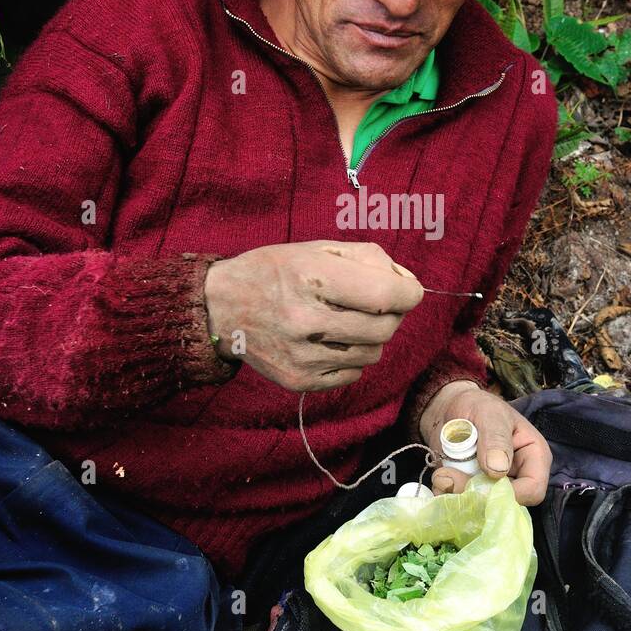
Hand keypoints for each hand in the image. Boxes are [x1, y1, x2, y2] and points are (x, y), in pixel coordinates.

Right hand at [204, 240, 423, 390]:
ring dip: (370, 336)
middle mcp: (307, 320)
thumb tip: (409, 286)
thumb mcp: (317, 249)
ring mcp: (302, 356)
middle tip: (375, 303)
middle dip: (391, 313)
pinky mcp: (299, 380)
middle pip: (385, 327)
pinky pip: (353, 374)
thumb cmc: (275, 271)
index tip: (407, 290)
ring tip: (345, 320)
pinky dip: (351, 358)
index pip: (386, 295)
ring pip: (372, 353)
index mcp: (312, 278)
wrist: (220, 309)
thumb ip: (369, 259)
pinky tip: (329, 341)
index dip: (408, 293)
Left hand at [420, 383, 551, 506]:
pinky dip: (447, 495)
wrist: (449, 409)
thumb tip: (497, 469)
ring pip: (481, 507)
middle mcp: (517, 477)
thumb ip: (494, 438)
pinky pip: (462, 505)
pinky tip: (439, 478)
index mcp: (533, 457)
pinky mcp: (472, 492)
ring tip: (441, 475)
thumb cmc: (477, 406)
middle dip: (476, 495)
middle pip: (505, 503)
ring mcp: (493, 487)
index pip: (533, 489)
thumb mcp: (489, 414)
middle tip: (448, 478)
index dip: (511, 494)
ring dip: (457, 495)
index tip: (480, 485)